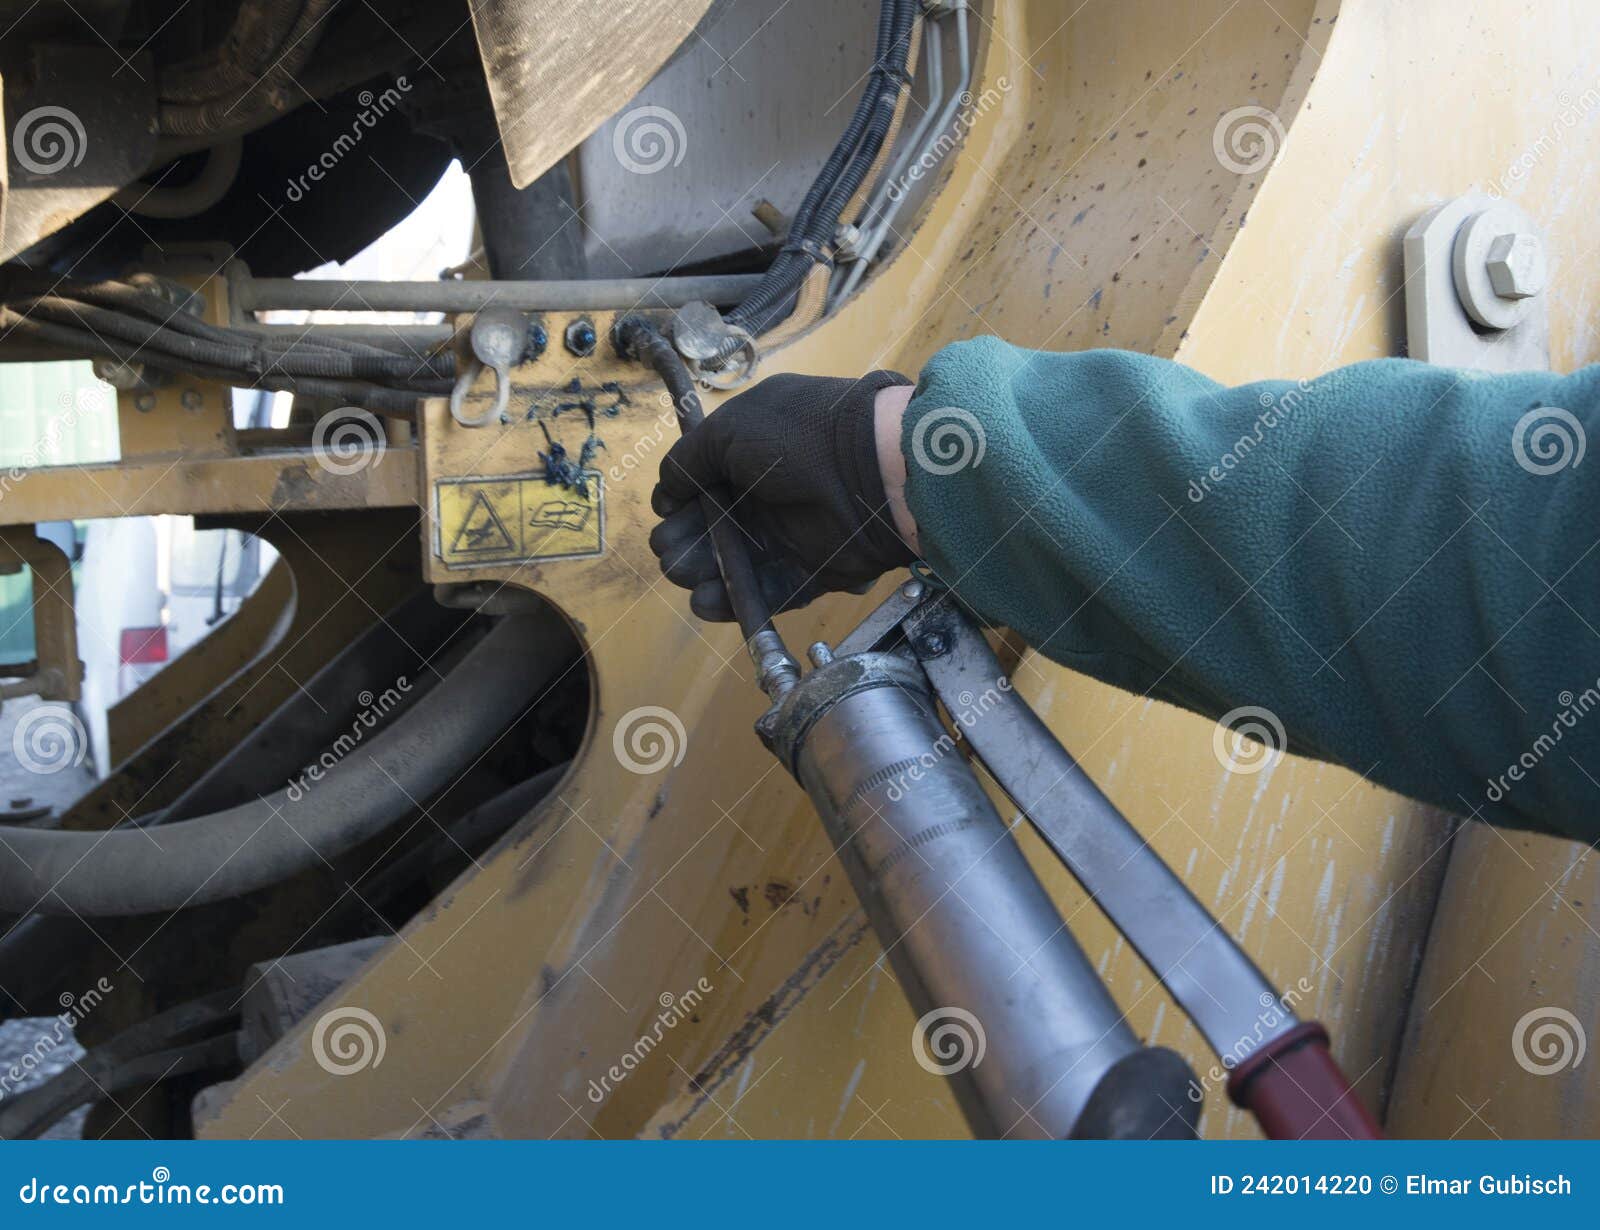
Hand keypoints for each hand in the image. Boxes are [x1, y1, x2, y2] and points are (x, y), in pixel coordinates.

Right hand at [651, 371, 918, 620]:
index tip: (667, 510)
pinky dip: (734, 600)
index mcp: (750, 453)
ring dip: (702, 570)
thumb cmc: (797, 437)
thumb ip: (687, 460)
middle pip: (713, 527)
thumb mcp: (729, 428)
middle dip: (684, 540)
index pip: (704, 483)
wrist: (870, 468)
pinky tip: (705, 601)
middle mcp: (767, 494)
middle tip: (669, 551)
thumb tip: (664, 493)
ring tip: (684, 571)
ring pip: (734, 562)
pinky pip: (767, 591)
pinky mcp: (808, 570)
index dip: (680, 500)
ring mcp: (788, 535)